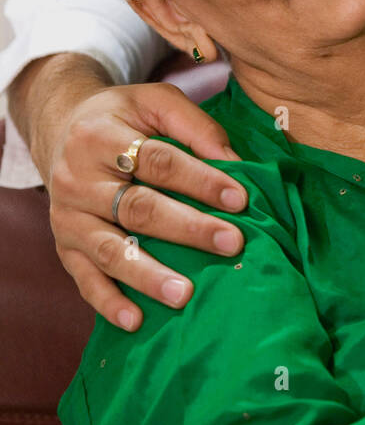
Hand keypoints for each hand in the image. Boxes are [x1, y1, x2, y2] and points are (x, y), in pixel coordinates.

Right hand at [46, 82, 248, 329]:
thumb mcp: (154, 103)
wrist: (63, 132)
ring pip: (111, 250)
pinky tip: (136, 321)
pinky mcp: (64, 247)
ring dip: (148, 275)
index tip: (240, 199)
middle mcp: (76, 178)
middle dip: (188, 228)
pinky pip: (85, 279)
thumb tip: (235, 162)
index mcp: (100, 136)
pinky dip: (108, 303)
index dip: (200, 179)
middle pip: (137, 208)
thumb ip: (194, 126)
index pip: (158, 161)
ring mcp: (67, 217)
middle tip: (231, 244)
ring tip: (185, 294)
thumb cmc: (123, 120)